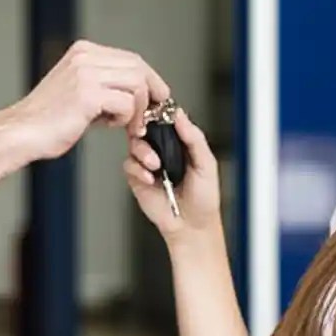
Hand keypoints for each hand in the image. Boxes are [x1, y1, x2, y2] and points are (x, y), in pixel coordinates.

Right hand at [6, 39, 170, 160]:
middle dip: (151, 92)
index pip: (130, 57)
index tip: (158, 95)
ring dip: (138, 109)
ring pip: (136, 84)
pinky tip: (110, 125)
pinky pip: (126, 103)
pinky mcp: (88, 94)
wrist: (23, 132)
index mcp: (83, 51)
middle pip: (137, 67)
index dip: (149, 78)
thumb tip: (135, 91)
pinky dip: (126, 118)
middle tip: (151, 113)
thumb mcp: (77, 88)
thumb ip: (103, 84)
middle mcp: (85, 57)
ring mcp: (86, 73)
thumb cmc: (47, 118)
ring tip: (127, 125)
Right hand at [124, 108, 221, 243]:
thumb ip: (194, 138)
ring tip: (155, 165)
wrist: (191, 227)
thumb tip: (180, 115)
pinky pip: (129, 164)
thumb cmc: (203, 199)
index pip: (166, 118)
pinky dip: (137, 169)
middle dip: (143, 127)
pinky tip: (150, 178)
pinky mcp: (137, 178)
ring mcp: (148, 163)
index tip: (154, 108)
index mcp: (180, 142)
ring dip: (143, 151)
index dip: (158, 111)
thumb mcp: (206, 164)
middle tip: (144, 131)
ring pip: (134, 143)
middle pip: (144, 126)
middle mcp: (163, 149)